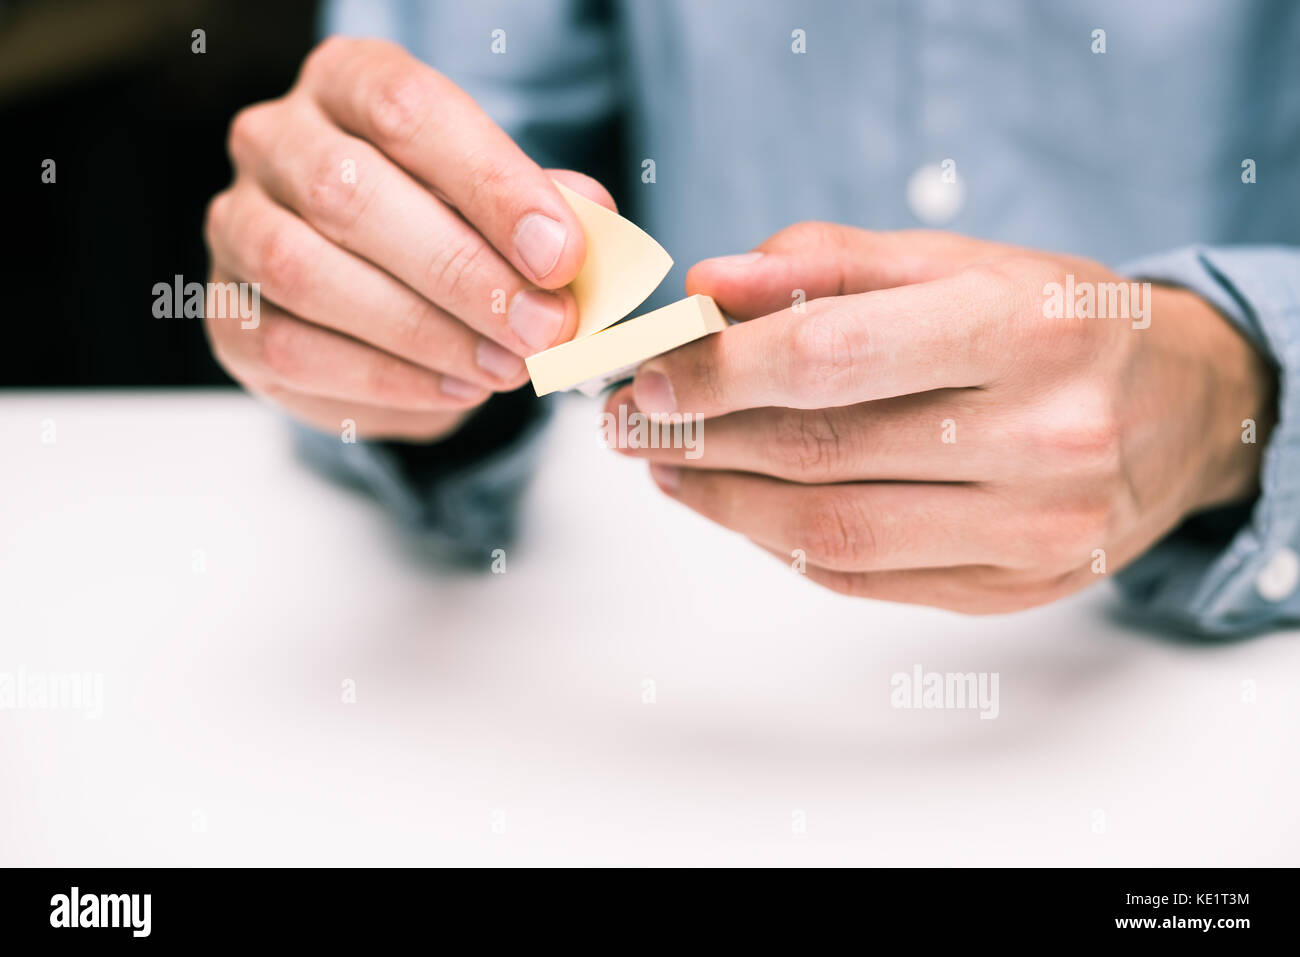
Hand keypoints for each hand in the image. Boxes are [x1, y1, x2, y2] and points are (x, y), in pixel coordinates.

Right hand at [203, 37, 613, 440]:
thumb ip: (544, 206)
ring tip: (505, 368)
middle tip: (541, 329)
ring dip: (422, 333)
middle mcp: (275, 139)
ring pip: (306, 274)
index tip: (560, 256)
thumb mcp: (504, 203)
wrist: (381, 295)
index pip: (410, 110)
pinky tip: (454, 389)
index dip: (492, 185)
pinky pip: (291, 348)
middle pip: (349, 195)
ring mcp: (236, 224)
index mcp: (348, 83)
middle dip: (462, 273)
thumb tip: (592, 222)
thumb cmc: (450, 227)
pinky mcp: (227, 313)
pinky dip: (384, 379)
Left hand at [607, 224, 1275, 612]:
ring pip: (833, 534)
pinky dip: (782, 544)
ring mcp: (1034, 530)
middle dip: (702, 440)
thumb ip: (833, 263)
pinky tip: (739, 506)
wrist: (1180, 411)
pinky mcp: (1016, 590)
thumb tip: (711, 283)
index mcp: (1028, 329)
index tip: (652, 376)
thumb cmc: (1056, 322)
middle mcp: (1043, 438)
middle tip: (632, 424)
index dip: (723, 372)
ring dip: (726, 503)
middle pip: (823, 453)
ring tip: (668, 468)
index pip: (836, 358)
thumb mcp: (962, 260)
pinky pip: (865, 579)